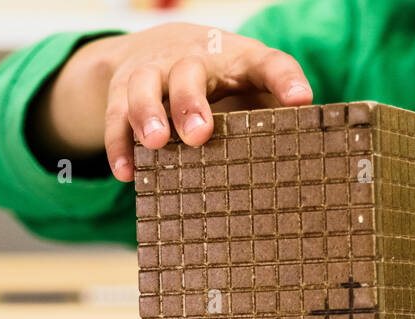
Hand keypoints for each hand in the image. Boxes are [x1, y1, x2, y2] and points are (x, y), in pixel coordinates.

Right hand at [33, 22, 312, 181]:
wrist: (160, 48)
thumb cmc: (221, 84)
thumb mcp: (249, 91)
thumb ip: (269, 120)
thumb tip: (299, 171)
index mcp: (238, 59)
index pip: (267, 64)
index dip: (284, 80)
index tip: (299, 100)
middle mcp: (193, 59)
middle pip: (189, 73)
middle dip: (191, 103)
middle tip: (199, 135)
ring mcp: (154, 71)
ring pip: (144, 86)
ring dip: (147, 114)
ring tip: (155, 143)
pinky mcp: (122, 89)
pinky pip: (114, 115)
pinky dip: (118, 144)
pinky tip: (127, 173)